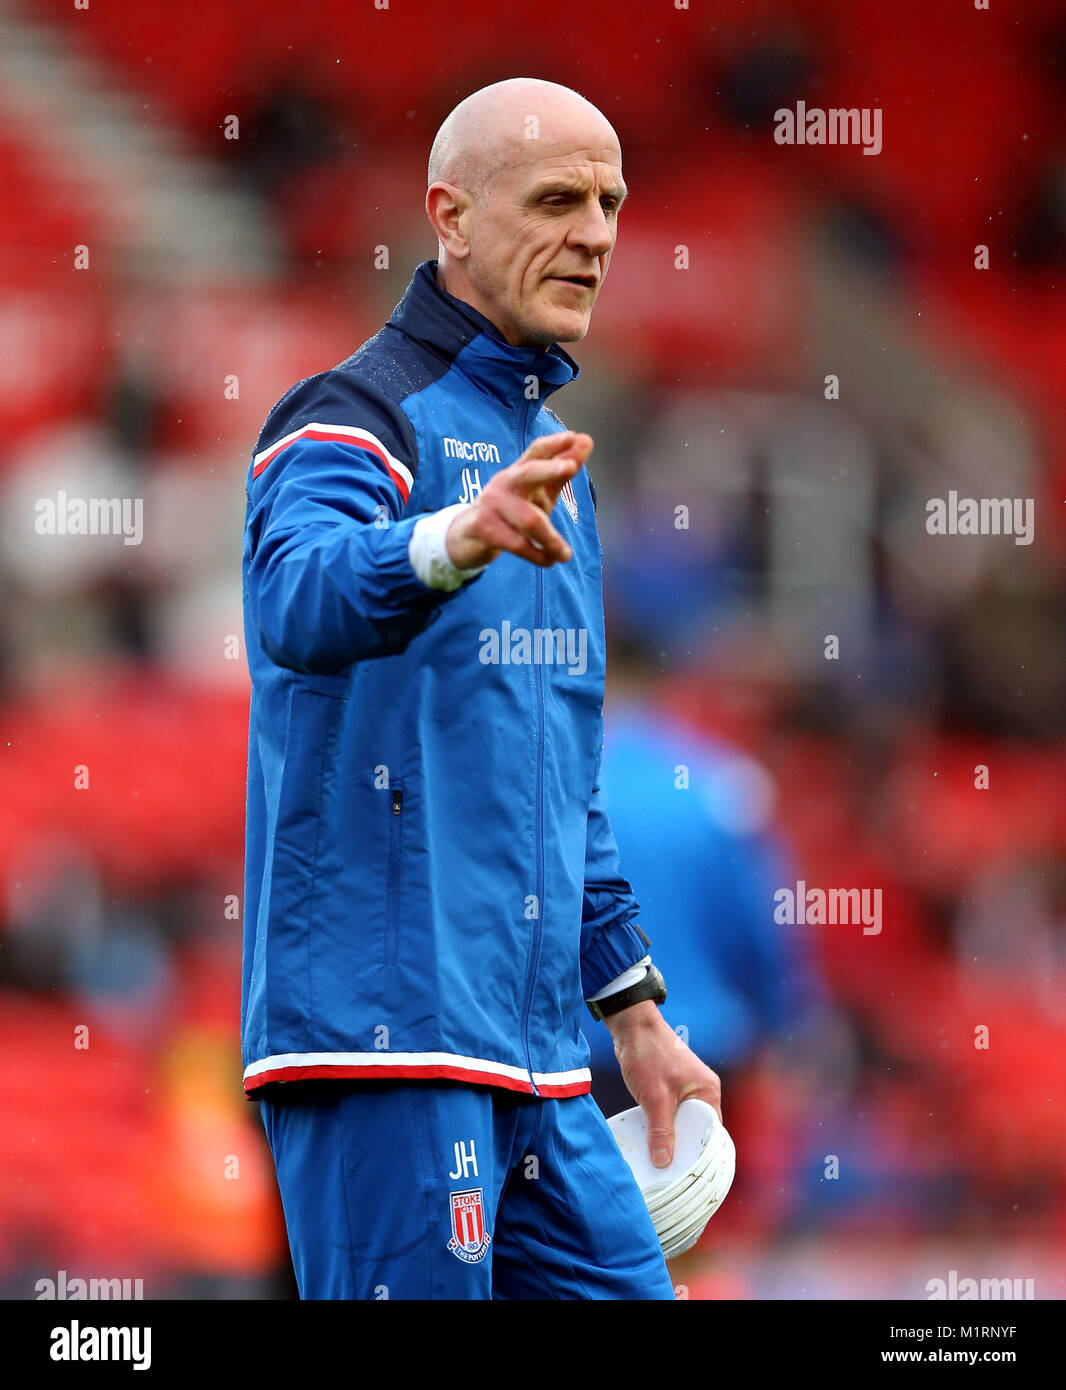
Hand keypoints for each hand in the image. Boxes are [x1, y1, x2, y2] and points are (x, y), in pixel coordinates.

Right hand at [445, 431, 591, 569]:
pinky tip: (548, 561)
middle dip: (550, 470)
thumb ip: (562, 470)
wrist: (467, 534)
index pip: (536, 452)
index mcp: (519, 471)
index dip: (554, 444)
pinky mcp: (483, 527)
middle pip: (528, 473)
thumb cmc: (512, 510)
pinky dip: (536, 554)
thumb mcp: (538, 492)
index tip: (573, 436)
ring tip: (566, 554)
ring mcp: (492, 504)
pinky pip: (516, 543)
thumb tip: (586, 441)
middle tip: (570, 467)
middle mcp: (505, 483)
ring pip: (528, 520)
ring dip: (551, 539)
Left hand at [606, 999, 721, 1168]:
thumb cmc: (648, 1054)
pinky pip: (671, 1114)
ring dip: (671, 1137)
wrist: (631, 1025)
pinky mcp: (671, 1088)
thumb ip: (661, 1130)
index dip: (701, 1154)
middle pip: (697, 1130)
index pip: (712, 1133)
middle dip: (684, 1149)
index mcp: (708, 1091)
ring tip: (659, 1161)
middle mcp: (702, 1091)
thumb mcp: (654, 1097)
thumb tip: (664, 1162)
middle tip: (671, 1173)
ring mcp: (687, 1089)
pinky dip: (662, 1126)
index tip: (688, 1175)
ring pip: (682, 1123)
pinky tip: (651, 1139)